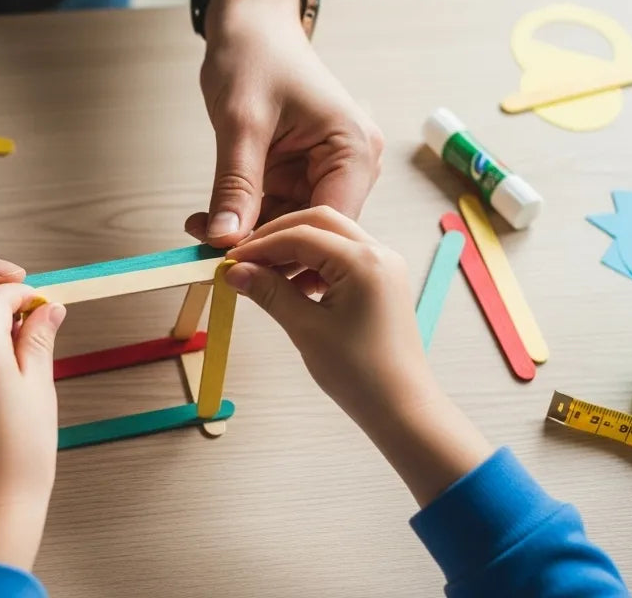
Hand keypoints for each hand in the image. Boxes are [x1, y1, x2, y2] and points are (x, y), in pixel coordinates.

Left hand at [187, 0, 383, 250]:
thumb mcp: (242, 123)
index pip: (330, 222)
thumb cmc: (254, 56)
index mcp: (355, 149)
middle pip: (314, 231)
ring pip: (291, 225)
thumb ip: (236, 184)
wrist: (251, 25)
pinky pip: (276, 210)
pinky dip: (245, 219)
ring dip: (248, 236)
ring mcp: (328, 170)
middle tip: (209, 258)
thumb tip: (224, 239)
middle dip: (263, 246)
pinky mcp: (302, 173)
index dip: (286, 250)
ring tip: (200, 239)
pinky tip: (209, 224)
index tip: (238, 265)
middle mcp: (352, 164)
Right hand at [223, 206, 490, 504]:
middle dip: (277, 236)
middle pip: (318, 222)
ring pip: (330, 237)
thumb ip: (270, 293)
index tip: (229, 261)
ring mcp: (383, 266)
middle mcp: (378, 254)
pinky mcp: (381, 282)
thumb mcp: (306, 329)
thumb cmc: (361, 375)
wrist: (402, 408)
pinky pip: (341, 257)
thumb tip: (235, 272)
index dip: (259, 246)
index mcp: (364, 261)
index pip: (299, 235)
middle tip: (244, 259)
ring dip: (294, 249)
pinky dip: (312, 264)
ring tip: (262, 275)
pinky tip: (290, 286)